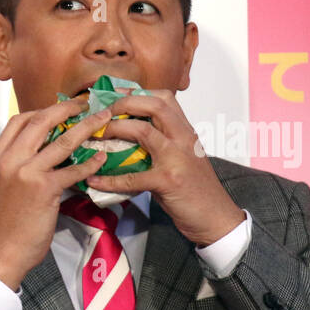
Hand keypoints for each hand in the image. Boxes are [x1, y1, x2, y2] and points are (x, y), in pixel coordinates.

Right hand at [0, 100, 112, 288]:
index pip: (19, 121)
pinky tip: (101, 158)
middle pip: (40, 121)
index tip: (61, 108)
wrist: (4, 250)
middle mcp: (9, 161)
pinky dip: (90, 163)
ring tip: (103, 119)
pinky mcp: (44, 189)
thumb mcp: (3, 184)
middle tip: (86, 103)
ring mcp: (26, 174)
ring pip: (61, 141)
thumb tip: (44, 148)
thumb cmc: (6, 221)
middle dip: (67, 108)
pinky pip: (73, 169)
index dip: (43, 110)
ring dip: (86, 127)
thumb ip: (18, 164)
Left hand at [83, 90, 243, 246]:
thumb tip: (131, 136)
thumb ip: (165, 143)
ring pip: (143, 131)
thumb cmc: (197, 188)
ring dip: (115, 129)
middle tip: (102, 112)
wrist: (215, 216)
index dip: (138, 93)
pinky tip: (93, 181)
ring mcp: (176, 158)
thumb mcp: (184, 157)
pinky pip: (132, 177)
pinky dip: (110, 179)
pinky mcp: (167, 181)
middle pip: (154, 105)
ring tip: (96, 136)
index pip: (165, 98)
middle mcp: (183, 139)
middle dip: (124, 103)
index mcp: (186, 132)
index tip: (116, 94)